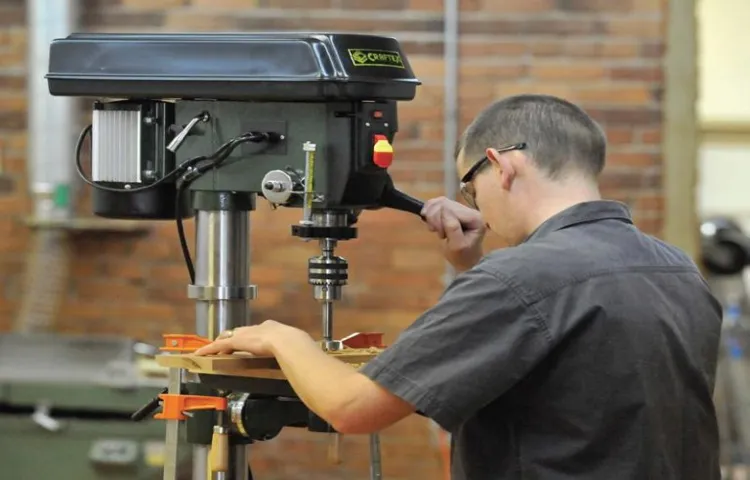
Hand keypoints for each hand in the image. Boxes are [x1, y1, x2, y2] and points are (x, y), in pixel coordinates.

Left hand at [193, 320, 312, 356]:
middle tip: (225, 345)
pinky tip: (201, 354)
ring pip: (228, 338)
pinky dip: (209, 349)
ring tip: (210, 350)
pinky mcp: (237, 341)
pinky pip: (219, 346)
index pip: (258, 331)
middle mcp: (258, 328)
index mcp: (273, 328)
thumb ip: (298, 354)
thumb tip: (307, 363)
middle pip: (240, 332)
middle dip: (232, 338)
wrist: (290, 343)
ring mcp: (247, 334)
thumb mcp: (298, 349)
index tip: (248, 341)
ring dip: (219, 344)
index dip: (250, 337)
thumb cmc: (298, 346)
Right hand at [421, 196, 485, 270]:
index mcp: (475, 218)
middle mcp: (471, 210)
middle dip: (434, 218)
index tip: (441, 235)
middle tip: (436, 232)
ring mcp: (463, 209)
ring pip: (440, 202)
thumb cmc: (462, 257)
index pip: (450, 209)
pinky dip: (430, 211)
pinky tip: (431, 222)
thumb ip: (452, 227)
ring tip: (434, 228)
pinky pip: (438, 203)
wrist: (466, 261)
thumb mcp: (457, 246)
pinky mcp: (455, 210)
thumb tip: (443, 209)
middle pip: (444, 203)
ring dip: (431, 215)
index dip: (439, 220)